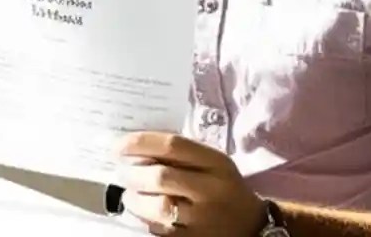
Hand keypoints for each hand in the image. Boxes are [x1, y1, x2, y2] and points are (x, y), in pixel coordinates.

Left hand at [114, 132, 266, 236]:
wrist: (252, 226)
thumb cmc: (222, 188)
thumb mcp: (212, 164)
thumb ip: (181, 155)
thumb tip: (134, 149)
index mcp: (217, 163)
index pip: (173, 145)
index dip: (140, 143)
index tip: (119, 146)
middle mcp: (212, 191)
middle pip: (161, 177)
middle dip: (132, 173)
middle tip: (122, 172)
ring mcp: (204, 220)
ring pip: (157, 208)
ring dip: (134, 199)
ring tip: (130, 195)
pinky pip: (160, 231)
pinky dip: (146, 220)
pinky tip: (144, 214)